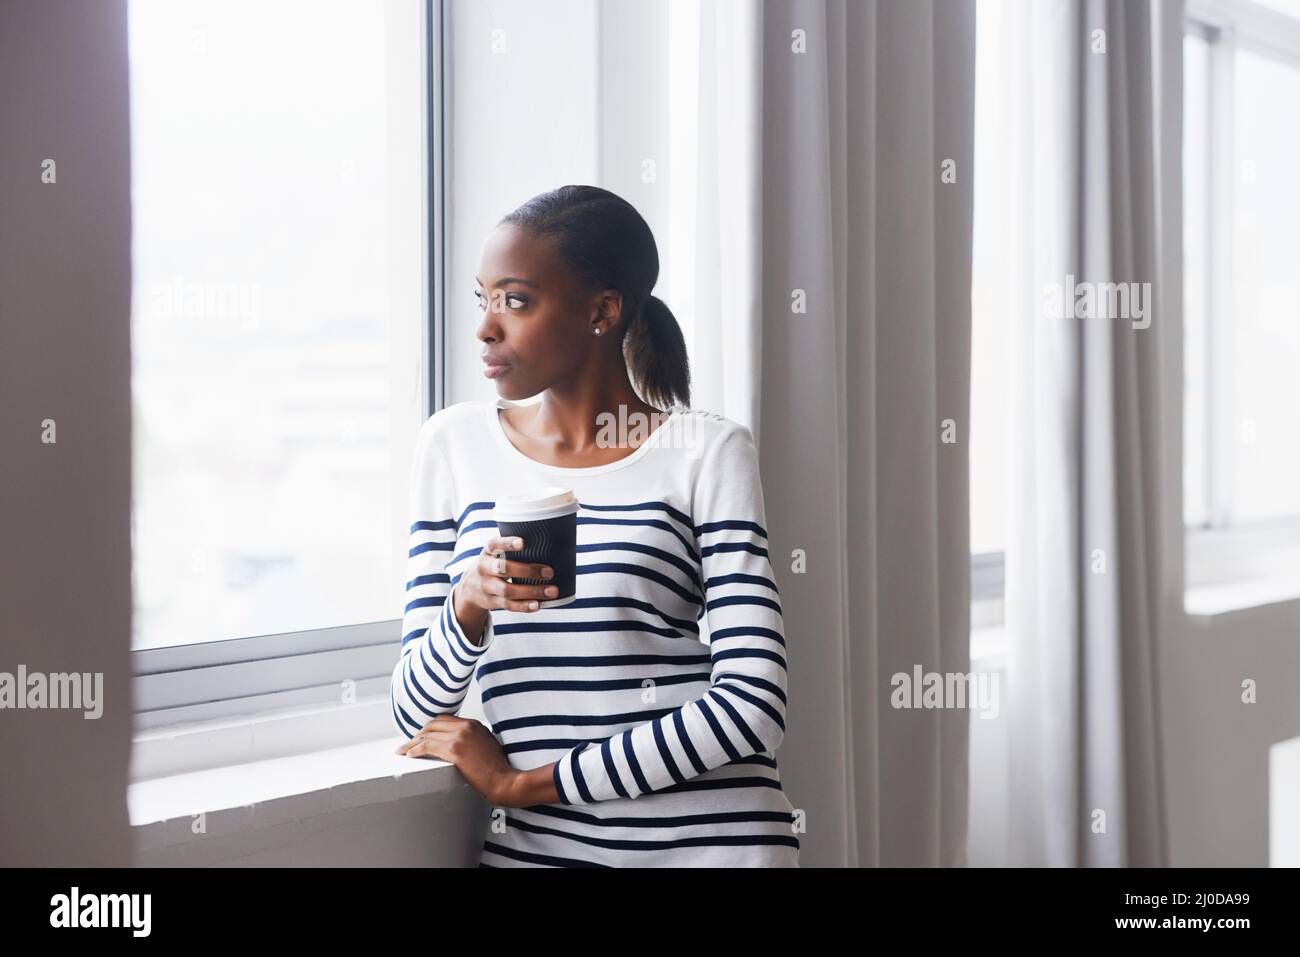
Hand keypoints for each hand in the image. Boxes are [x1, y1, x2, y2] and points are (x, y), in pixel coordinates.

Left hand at [395, 714, 520, 804]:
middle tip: (410, 744)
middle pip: (434, 724)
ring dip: (412, 743)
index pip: (445, 719)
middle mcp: (466, 726)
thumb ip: (474, 740)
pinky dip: (415, 749)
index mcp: (474, 724)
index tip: (423, 736)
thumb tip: (461, 745)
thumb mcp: (488, 746)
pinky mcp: (454, 749)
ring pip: (427, 734)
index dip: (431, 727)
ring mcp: (460, 736)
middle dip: (419, 734)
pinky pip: (427, 746)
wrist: (505, 780)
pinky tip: (410, 754)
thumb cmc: (498, 769)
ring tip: (404, 750)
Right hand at [458, 534, 558, 612]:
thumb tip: (547, 542)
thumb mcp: (494, 554)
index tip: (522, 542)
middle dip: (527, 571)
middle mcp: (484, 568)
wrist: (469, 589)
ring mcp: (487, 586)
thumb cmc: (492, 565)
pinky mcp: (491, 602)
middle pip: (503, 569)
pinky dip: (524, 606)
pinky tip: (538, 604)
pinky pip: (508, 605)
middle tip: (550, 572)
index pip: (494, 544)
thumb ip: (510, 549)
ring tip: (552, 591)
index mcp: (487, 552)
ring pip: (508, 590)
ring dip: (532, 592)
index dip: (507, 543)